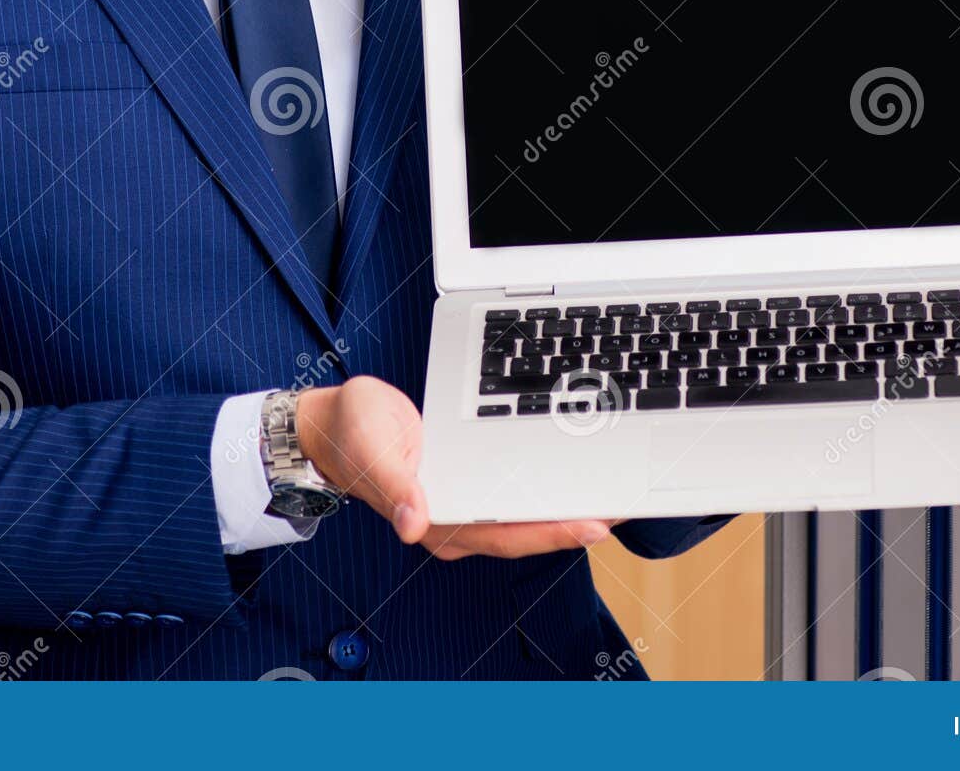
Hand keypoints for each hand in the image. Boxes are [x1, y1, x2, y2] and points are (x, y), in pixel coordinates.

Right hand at [295, 376, 615, 559]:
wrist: (334, 425)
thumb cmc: (351, 433)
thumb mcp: (371, 449)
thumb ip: (393, 485)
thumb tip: (413, 522)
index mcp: (434, 519)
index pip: (504, 533)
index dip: (550, 531)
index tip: (591, 524)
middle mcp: (453, 522)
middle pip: (526, 530)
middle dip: (575, 521)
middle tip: (624, 507)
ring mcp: (461, 507)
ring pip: (524, 515)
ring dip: (566, 506)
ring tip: (612, 494)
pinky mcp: (466, 487)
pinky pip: (514, 495)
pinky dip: (545, 488)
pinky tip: (570, 478)